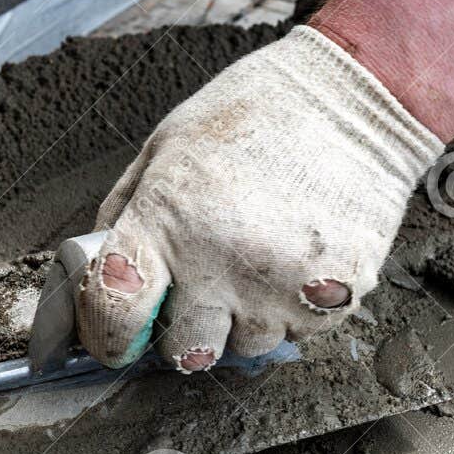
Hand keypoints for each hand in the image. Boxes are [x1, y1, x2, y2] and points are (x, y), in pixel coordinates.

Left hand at [75, 25, 442, 370]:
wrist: (354, 100)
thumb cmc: (255, 113)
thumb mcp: (166, 146)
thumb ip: (125, 214)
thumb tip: (99, 277)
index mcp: (168, 220)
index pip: (114, 313)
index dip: (107, 334)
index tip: (116, 334)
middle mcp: (223, 264)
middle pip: (184, 354)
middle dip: (185, 328)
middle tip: (201, 284)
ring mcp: (282, 288)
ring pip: (246, 347)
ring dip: (243, 318)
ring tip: (259, 257)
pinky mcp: (334, 299)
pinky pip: (297, 332)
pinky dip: (291, 307)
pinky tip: (296, 256)